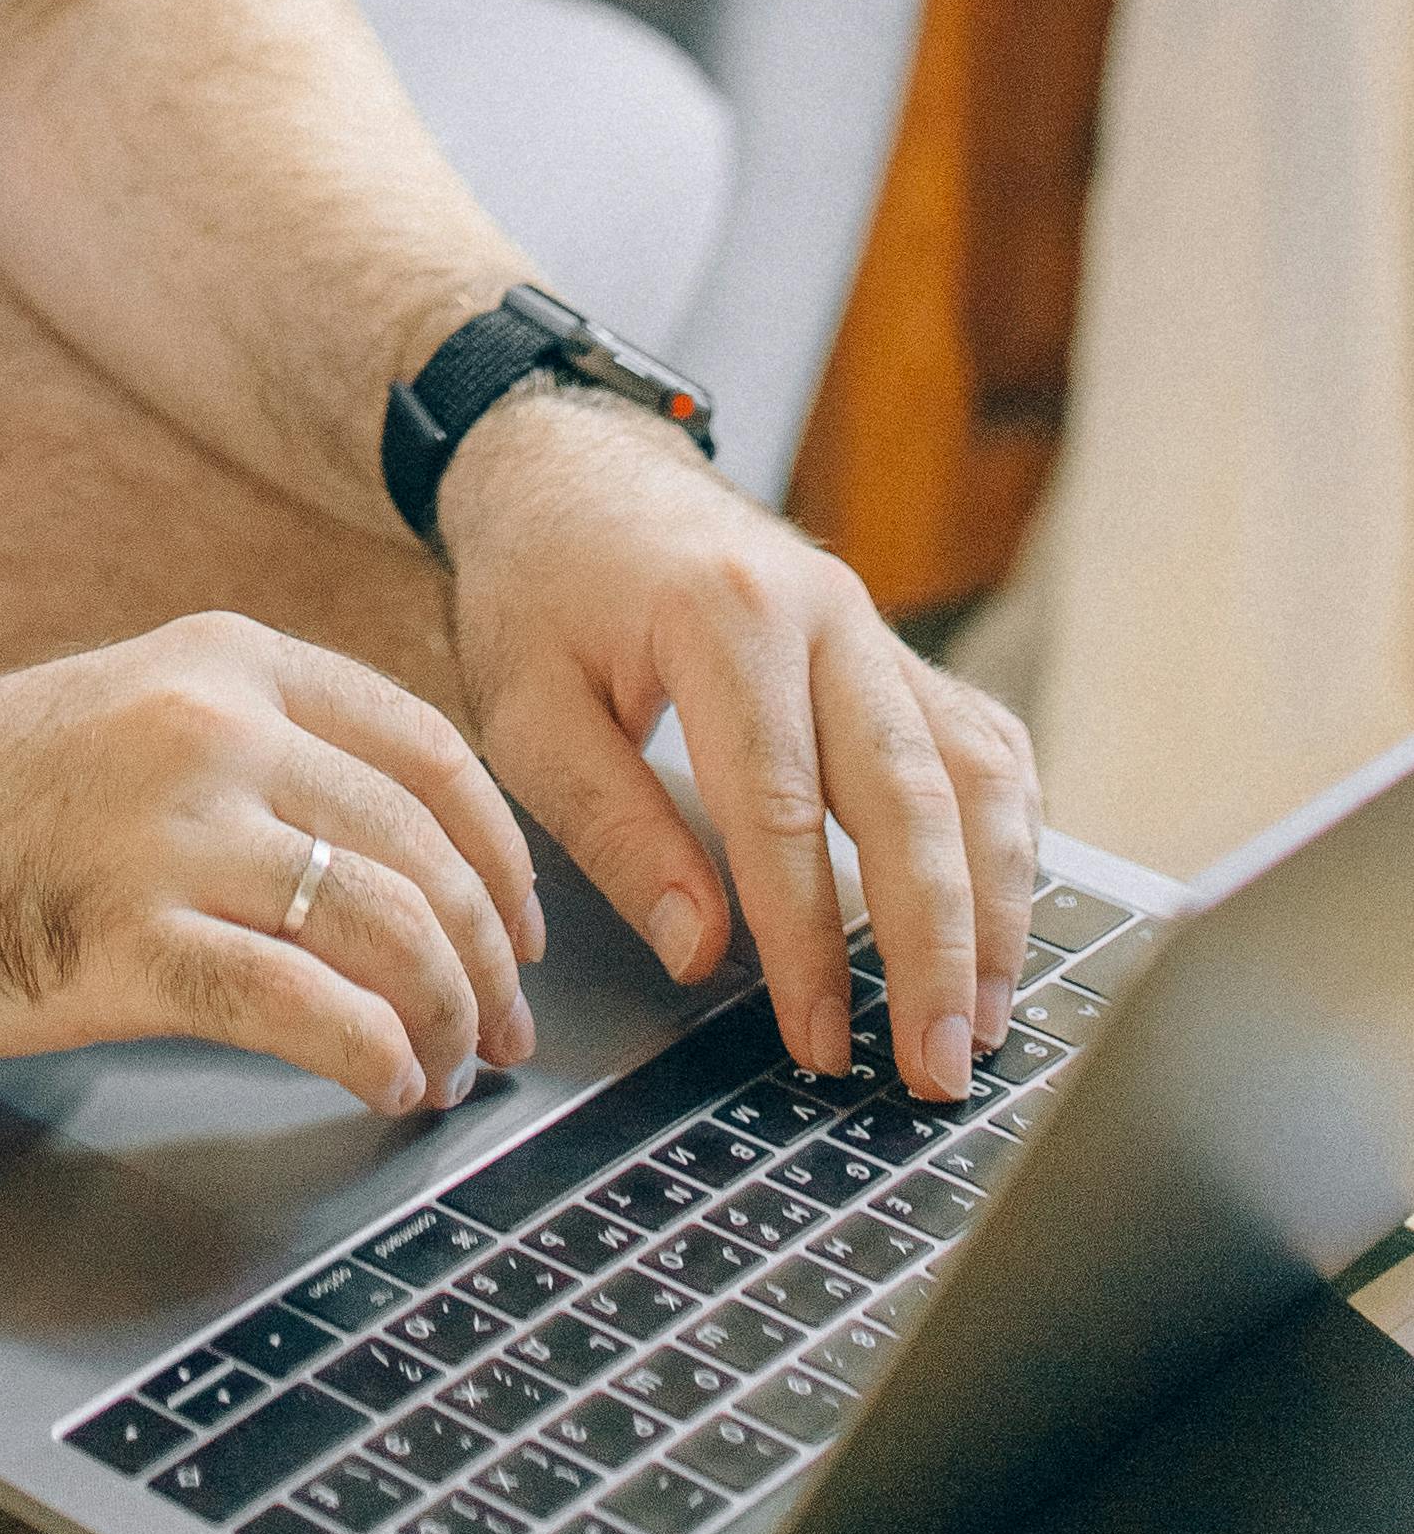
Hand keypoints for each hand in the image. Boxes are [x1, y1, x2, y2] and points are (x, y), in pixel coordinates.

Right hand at [0, 613, 546, 1115]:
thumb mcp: (123, 715)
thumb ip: (246, 751)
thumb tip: (386, 855)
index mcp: (222, 659)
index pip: (428, 750)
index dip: (501, 855)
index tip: (522, 931)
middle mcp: (211, 725)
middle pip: (424, 849)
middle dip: (490, 960)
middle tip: (505, 1032)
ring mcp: (168, 830)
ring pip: (388, 927)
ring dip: (447, 1017)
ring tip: (449, 1071)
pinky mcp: (127, 939)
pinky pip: (303, 1006)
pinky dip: (373, 1056)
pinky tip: (387, 1087)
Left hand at [436, 391, 1039, 1098]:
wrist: (570, 470)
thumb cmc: (541, 591)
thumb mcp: (529, 711)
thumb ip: (615, 830)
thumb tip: (702, 953)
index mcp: (722, 619)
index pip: (783, 810)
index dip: (809, 941)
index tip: (820, 1041)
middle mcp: (824, 613)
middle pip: (911, 796)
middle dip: (935, 945)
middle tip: (937, 1063)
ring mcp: (873, 626)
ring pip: (972, 771)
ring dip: (994, 901)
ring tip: (986, 1017)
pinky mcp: (893, 649)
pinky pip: (980, 742)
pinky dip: (1005, 834)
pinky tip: (1002, 917)